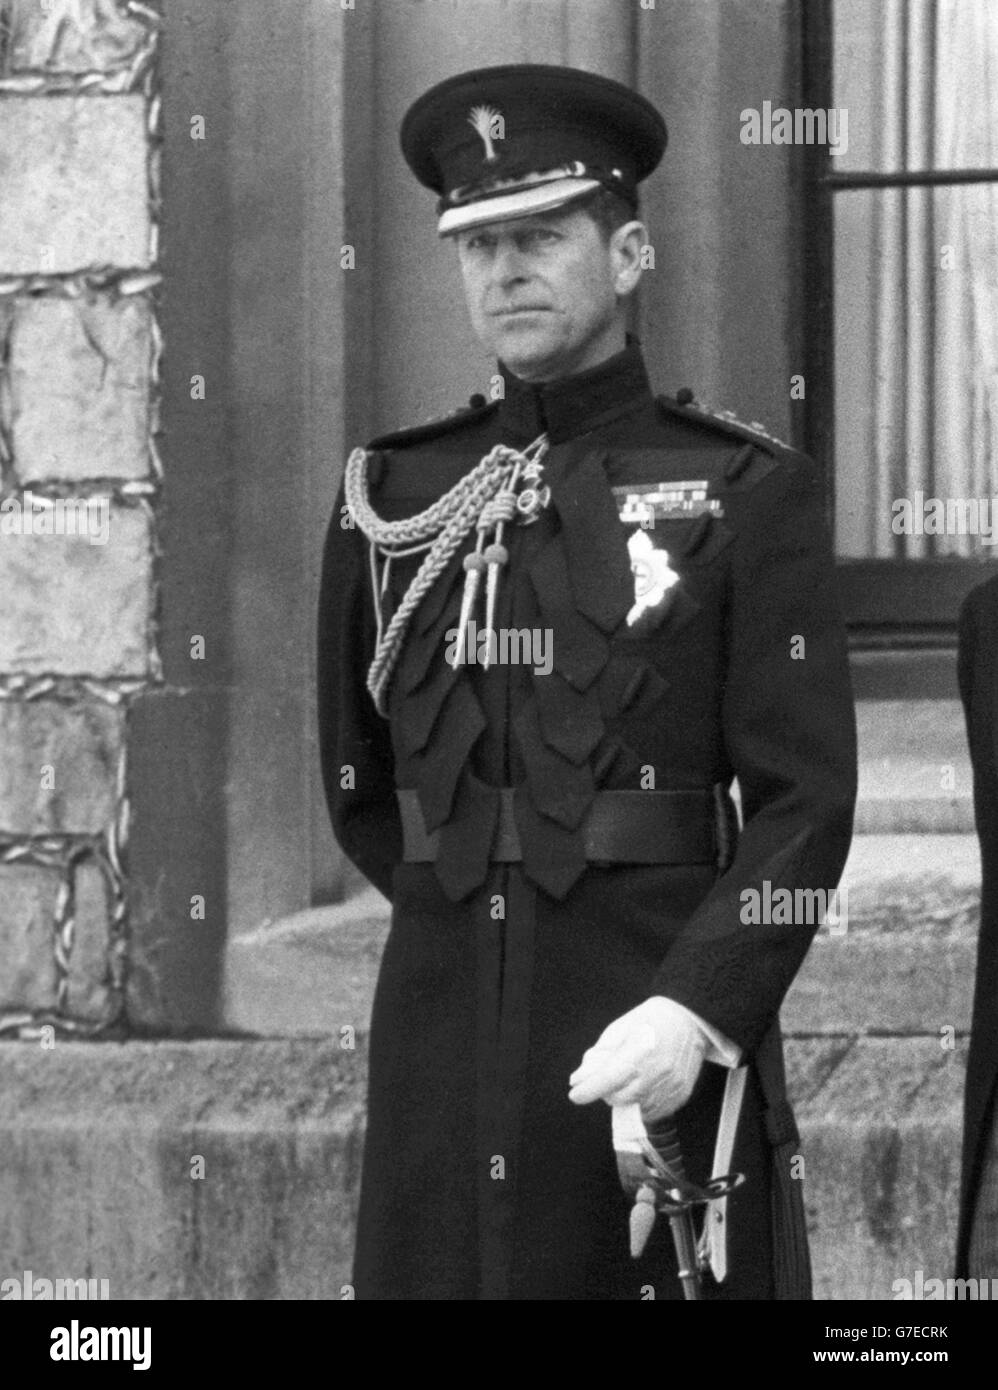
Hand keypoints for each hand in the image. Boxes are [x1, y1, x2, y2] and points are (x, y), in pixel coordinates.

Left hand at [568, 997, 706, 1121]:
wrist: (690, 1020)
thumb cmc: (651, 1020)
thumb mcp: (620, 1028)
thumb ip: (599, 1055)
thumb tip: (579, 1079)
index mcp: (639, 1051)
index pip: (608, 1080)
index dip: (588, 1090)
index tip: (575, 1094)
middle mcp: (656, 1073)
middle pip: (619, 1098)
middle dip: (605, 1092)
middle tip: (606, 1079)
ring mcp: (671, 1087)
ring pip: (635, 1108)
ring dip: (624, 1099)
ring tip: (628, 1079)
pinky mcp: (680, 1096)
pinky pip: (653, 1111)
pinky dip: (641, 1104)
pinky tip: (642, 1086)